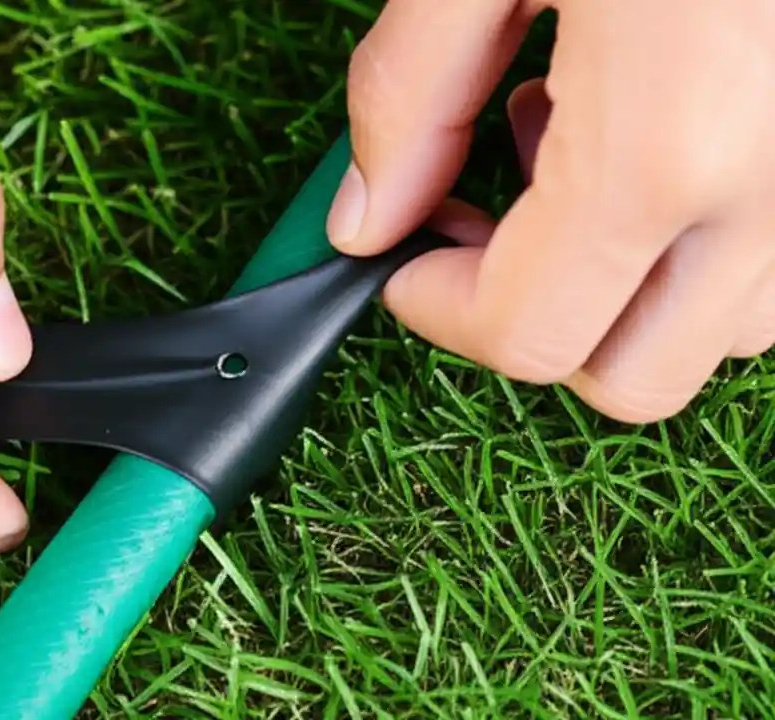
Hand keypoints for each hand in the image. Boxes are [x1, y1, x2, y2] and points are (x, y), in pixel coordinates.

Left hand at [329, 0, 774, 422]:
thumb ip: (407, 95)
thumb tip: (363, 223)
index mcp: (662, 142)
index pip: (526, 333)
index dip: (434, 309)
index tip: (401, 261)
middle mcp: (772, 187)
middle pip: (631, 379)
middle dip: (530, 326)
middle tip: (480, 229)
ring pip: (717, 333)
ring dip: (621, 287)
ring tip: (574, 146)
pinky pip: (773, 264)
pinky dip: (695, 242)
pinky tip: (650, 129)